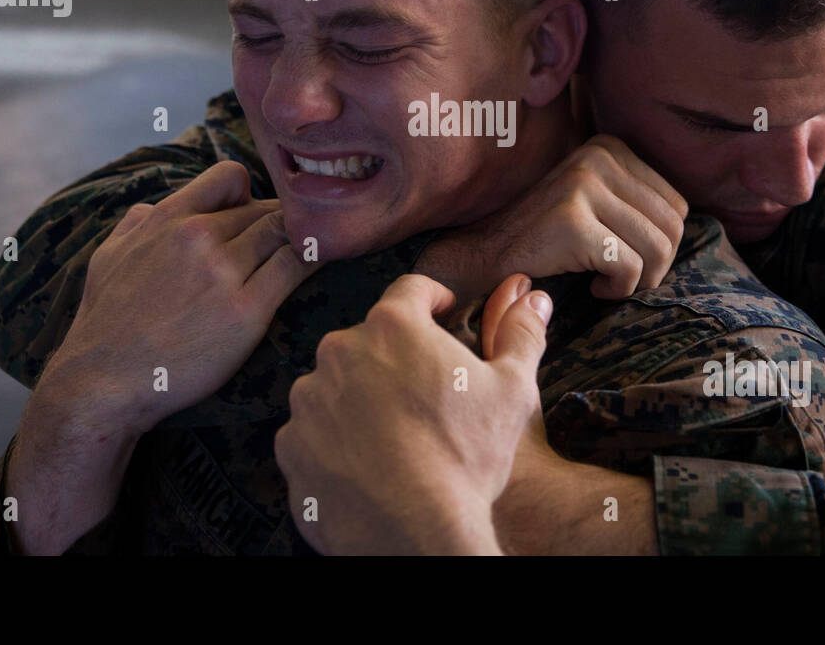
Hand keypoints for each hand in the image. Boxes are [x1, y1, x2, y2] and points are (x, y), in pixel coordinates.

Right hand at [37, 160, 316, 435]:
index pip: (229, 177)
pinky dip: (313, 260)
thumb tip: (150, 210)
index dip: (250, 194)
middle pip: (264, 210)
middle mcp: (196, 237)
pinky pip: (294, 268)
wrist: (101, 384)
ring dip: (302, 239)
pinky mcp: (246, 311)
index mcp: (167, 220)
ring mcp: (222, 272)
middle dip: (281, 224)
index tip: (256, 218)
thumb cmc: (104, 324)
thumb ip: (133, 226)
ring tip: (318, 249)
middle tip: (296, 242)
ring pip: (283, 233)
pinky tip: (324, 263)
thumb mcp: (107, 259)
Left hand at [275, 272, 552, 553]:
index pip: (411, 290)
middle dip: (396, 357)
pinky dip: (335, 440)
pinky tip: (368, 462)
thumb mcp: (512, 390)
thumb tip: (533, 300)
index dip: (433, 299)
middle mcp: (341, 353)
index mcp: (394, 327)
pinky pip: (314, 430)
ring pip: (337, 384)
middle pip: (371, 339)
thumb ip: (520, 334)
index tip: (442, 312)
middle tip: (426, 393)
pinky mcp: (291, 444)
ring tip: (396, 435)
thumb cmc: (466, 458)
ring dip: (361, 398)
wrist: (416, 535)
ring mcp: (310, 400)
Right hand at [415, 135, 686, 301]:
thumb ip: (636, 199)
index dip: (658, 244)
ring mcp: (583, 187)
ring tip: (607, 283)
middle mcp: (598, 157)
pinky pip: (628, 268)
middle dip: (654, 265)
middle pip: (673, 227)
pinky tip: (592, 289)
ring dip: (638, 280)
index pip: (677, 205)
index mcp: (610, 147)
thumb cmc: (545, 239)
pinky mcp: (571, 222)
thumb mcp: (593, 201)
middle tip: (620, 278)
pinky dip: (617, 291)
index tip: (622, 255)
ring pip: (657, 249)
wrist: (481, 257)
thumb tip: (690, 219)